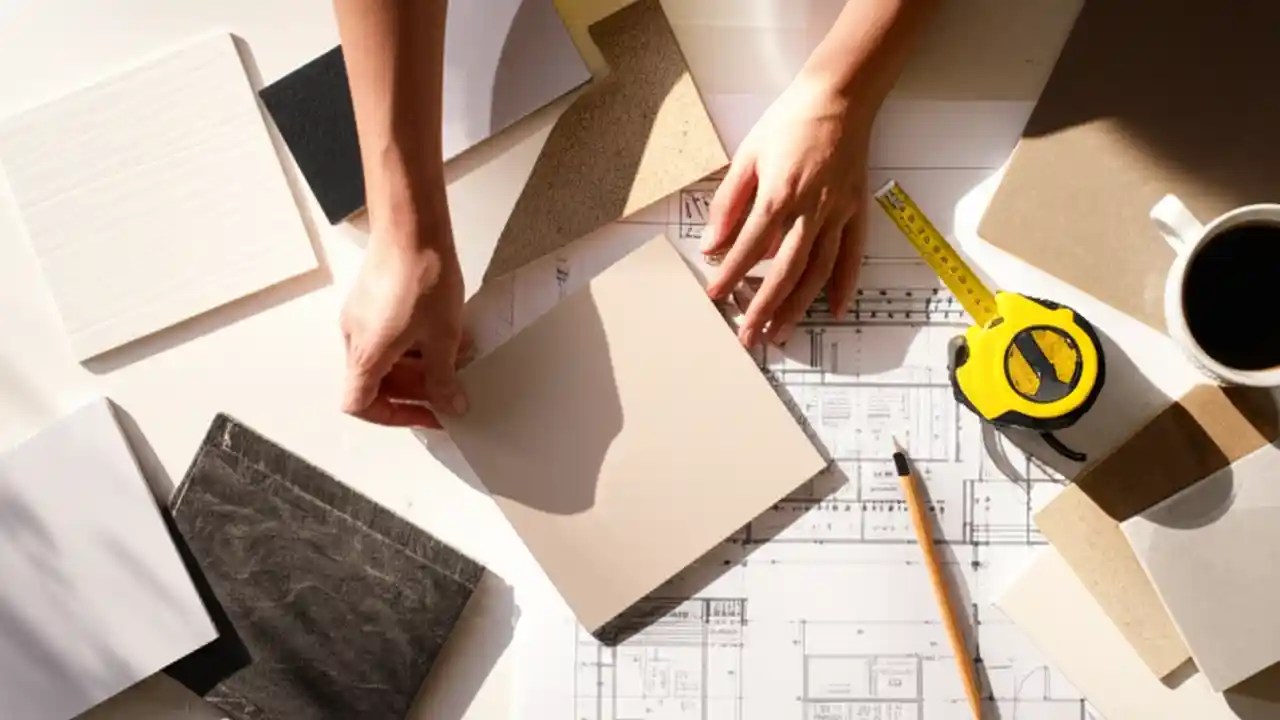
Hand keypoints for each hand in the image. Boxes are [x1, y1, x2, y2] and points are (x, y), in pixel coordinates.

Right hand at [339, 220, 469, 428]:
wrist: (411, 226)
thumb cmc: (422, 279)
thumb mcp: (442, 338)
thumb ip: (443, 378)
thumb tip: (451, 407)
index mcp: (364, 355)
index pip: (359, 404)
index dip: (393, 417)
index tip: (427, 415)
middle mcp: (353, 338)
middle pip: (376, 382)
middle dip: (415, 391)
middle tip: (450, 391)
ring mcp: (360, 317)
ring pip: (385, 358)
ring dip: (418, 366)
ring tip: (455, 360)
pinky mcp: (372, 298)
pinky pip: (388, 334)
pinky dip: (414, 343)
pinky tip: (446, 334)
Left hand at [702, 72, 872, 346]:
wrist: (840, 97)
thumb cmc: (790, 122)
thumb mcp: (747, 155)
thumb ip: (728, 203)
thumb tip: (711, 244)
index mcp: (779, 195)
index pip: (749, 247)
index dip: (730, 275)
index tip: (716, 296)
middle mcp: (810, 210)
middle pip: (786, 271)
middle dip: (765, 307)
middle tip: (750, 335)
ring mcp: (837, 213)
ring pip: (818, 271)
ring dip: (798, 306)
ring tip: (781, 332)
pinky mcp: (856, 211)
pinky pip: (852, 255)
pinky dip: (844, 285)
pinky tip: (833, 309)